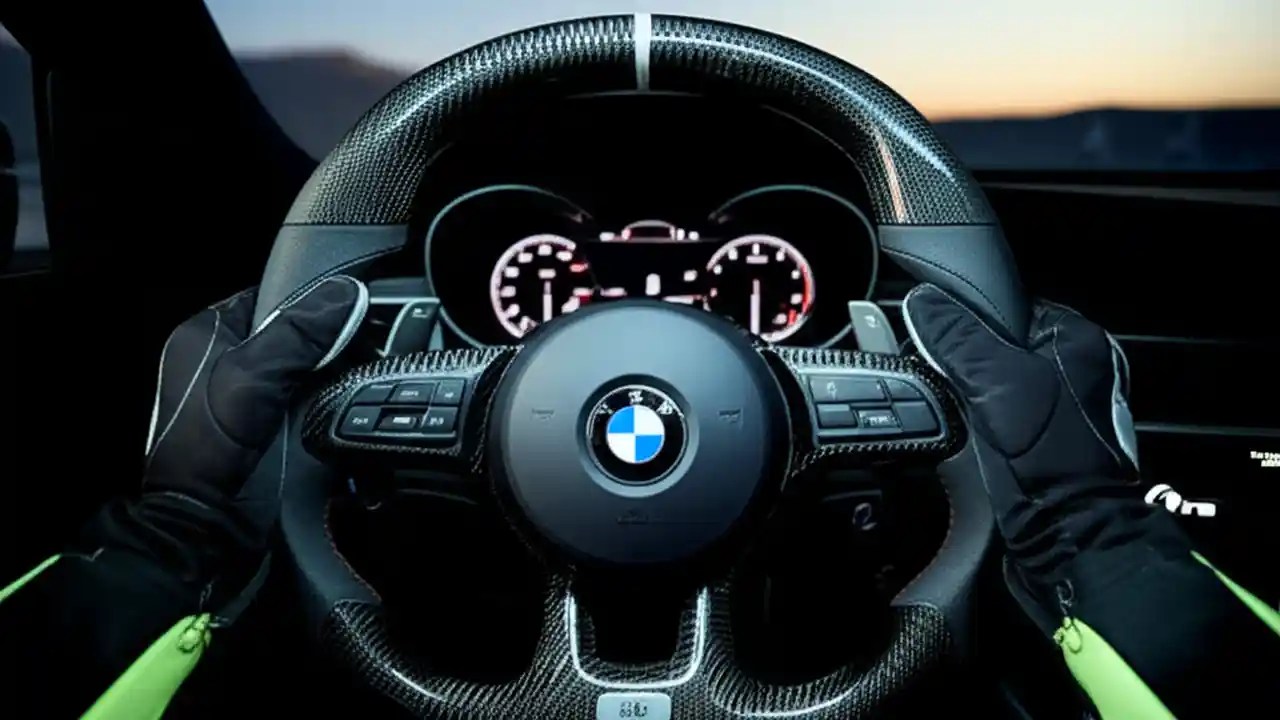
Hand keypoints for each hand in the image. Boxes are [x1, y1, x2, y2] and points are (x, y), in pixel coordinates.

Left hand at [84, 276, 366, 582]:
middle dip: (325, 346)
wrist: (203, 529)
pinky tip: (336, 415)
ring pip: (302, 370)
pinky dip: (323, 408)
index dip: (312, 303)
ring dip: (327, 380)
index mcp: (205, 335)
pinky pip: (303, 403)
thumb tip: (344, 293)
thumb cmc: (208, 454)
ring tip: (345, 389)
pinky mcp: (260, 429)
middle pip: (292, 334)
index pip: (273, 295)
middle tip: (351, 357)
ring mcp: (241, 398)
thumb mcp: (255, 378)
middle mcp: (220, 361)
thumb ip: (299, 333)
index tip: (349, 316)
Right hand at [902, 283, 1188, 619]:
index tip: (941, 350)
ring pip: (998, 385)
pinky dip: (985, 428)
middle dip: (968, 369)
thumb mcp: (994, 385)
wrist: (1072, 538)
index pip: (1004, 309)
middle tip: (959, 395)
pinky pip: (1003, 418)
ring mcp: (1067, 408)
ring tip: (975, 426)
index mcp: (1077, 338)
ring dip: (975, 402)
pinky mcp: (1051, 441)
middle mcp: (1079, 368)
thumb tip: (924, 302)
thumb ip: (957, 339)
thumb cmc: (1052, 463)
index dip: (964, 326)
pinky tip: (982, 446)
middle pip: (998, 347)